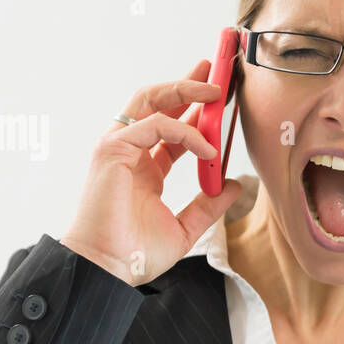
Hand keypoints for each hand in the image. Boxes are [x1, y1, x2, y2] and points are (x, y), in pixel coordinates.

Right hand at [60, 58, 242, 285]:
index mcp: (144, 168)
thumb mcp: (185, 228)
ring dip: (183, 89)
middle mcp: (130, 152)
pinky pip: (152, 126)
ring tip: (215, 89)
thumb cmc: (136, 254)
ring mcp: (117, 148)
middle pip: (158, 103)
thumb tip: (234, 185)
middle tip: (216, 72)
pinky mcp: (111, 151)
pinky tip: (206, 145)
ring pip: (149, 101)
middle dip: (187, 84)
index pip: (172, 127)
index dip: (196, 110)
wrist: (109, 270)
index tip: (221, 97)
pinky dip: (183, 130)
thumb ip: (208, 206)